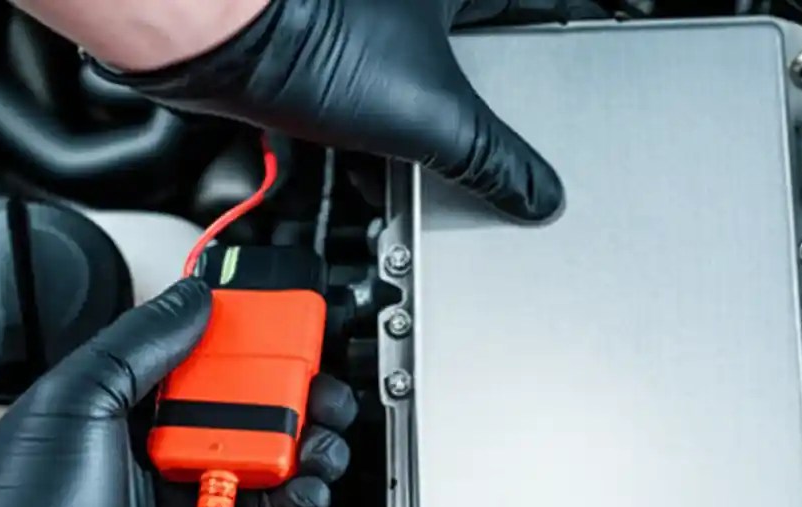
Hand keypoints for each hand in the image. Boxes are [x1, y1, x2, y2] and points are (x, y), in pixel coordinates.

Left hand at [0, 279, 356, 506]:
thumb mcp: (74, 401)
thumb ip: (137, 344)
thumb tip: (190, 299)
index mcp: (120, 396)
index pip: (195, 347)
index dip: (242, 332)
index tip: (280, 320)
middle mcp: (155, 439)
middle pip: (243, 397)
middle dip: (288, 386)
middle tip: (313, 384)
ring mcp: (184, 490)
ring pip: (265, 451)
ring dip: (304, 440)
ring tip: (319, 439)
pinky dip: (298, 496)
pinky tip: (305, 487)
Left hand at [86, 0, 570, 220]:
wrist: (214, 42)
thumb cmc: (311, 42)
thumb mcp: (432, 119)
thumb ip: (495, 161)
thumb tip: (535, 193)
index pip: (543, 16)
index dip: (569, 46)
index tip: (588, 72)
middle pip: (485, 52)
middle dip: (494, 105)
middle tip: (510, 145)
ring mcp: (377, 15)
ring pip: (428, 72)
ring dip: (433, 122)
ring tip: (443, 166)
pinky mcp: (333, 38)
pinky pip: (380, 87)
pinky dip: (386, 124)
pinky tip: (383, 166)